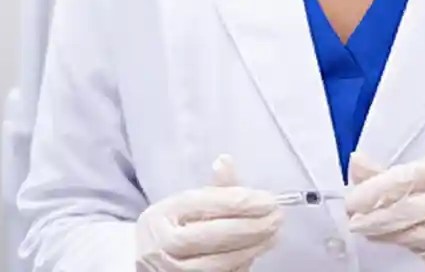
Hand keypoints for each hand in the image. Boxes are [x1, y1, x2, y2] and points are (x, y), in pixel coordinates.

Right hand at [136, 155, 282, 271]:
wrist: (147, 260)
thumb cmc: (171, 228)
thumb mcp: (184, 205)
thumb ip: (212, 189)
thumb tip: (226, 162)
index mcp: (161, 214)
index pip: (204, 204)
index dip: (240, 202)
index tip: (268, 200)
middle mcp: (162, 244)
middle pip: (213, 235)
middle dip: (251, 226)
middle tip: (277, 217)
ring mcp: (171, 269)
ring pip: (219, 261)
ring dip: (252, 247)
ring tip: (273, 235)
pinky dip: (242, 263)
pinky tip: (256, 251)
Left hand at [345, 152, 424, 271]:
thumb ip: (393, 175)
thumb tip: (356, 162)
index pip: (412, 176)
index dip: (379, 189)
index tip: (354, 200)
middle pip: (418, 209)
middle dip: (380, 218)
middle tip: (356, 223)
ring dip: (394, 237)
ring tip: (373, 233)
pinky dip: (417, 252)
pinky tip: (402, 244)